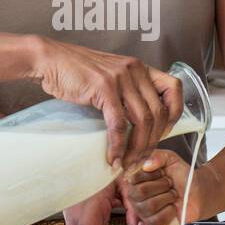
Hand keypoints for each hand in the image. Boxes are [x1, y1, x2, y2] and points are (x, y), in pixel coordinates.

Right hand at [29, 39, 183, 169]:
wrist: (50, 60)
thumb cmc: (77, 72)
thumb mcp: (111, 77)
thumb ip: (127, 93)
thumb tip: (139, 123)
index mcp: (140, 68)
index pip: (174, 88)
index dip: (174, 115)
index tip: (162, 134)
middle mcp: (135, 70)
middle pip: (159, 112)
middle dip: (153, 142)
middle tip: (141, 159)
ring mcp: (120, 78)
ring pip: (143, 120)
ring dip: (137, 148)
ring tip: (127, 164)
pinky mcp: (104, 88)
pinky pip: (118, 123)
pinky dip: (118, 145)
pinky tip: (113, 157)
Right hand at [122, 149, 204, 224]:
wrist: (198, 191)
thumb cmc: (182, 175)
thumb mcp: (170, 159)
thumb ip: (157, 156)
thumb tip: (146, 165)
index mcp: (136, 180)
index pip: (133, 178)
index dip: (151, 174)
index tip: (162, 172)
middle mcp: (136, 197)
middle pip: (140, 192)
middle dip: (161, 185)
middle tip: (169, 183)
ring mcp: (144, 212)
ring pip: (150, 206)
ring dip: (167, 197)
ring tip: (173, 194)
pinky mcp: (155, 224)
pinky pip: (158, 218)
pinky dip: (171, 210)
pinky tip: (174, 206)